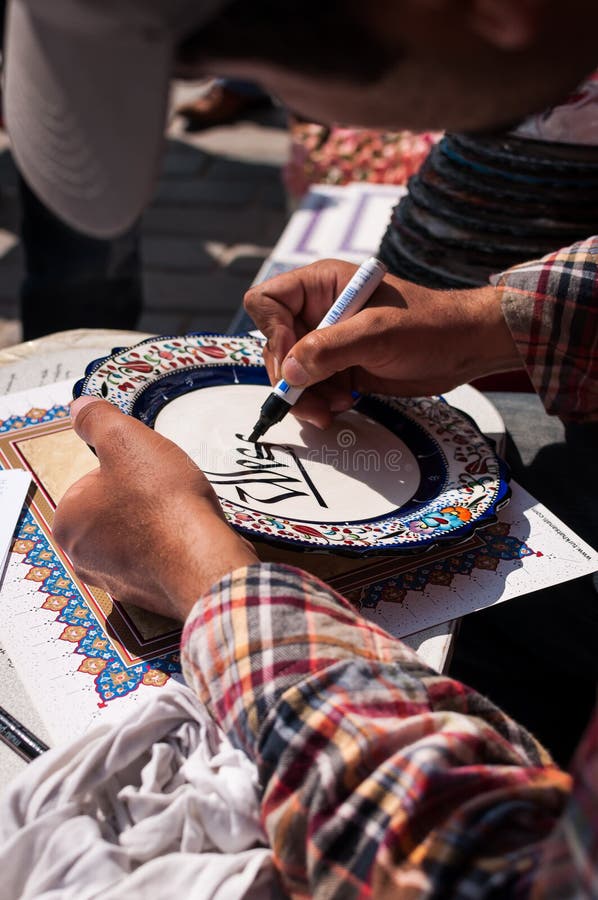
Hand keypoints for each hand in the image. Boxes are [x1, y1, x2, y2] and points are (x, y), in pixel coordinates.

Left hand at [53, 397, 257, 621]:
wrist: (204, 560)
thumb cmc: (162, 502)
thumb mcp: (126, 441)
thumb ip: (97, 420)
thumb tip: (80, 406)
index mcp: (68, 522)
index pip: (92, 480)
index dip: (125, 467)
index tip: (147, 469)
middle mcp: (83, 557)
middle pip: (113, 509)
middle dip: (140, 497)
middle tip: (167, 490)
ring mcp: (115, 581)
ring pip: (136, 534)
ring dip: (157, 522)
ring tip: (181, 513)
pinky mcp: (147, 595)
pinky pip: (157, 560)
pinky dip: (172, 548)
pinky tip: (189, 537)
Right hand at [244, 259, 520, 427]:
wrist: (466, 348)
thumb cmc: (428, 326)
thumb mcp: (377, 334)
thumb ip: (329, 350)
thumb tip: (289, 372)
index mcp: (321, 286)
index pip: (267, 302)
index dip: (272, 333)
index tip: (292, 362)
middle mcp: (318, 312)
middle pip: (275, 346)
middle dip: (289, 377)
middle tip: (306, 401)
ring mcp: (330, 342)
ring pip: (292, 374)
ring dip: (305, 396)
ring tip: (332, 409)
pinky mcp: (341, 368)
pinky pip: (313, 388)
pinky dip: (320, 402)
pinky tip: (343, 406)